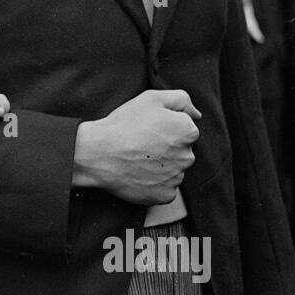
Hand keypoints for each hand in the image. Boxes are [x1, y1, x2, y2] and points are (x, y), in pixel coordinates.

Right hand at [71, 89, 200, 203]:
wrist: (98, 153)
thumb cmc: (123, 124)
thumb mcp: (151, 98)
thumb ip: (181, 100)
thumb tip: (196, 114)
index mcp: (188, 131)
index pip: (186, 130)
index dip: (166, 128)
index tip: (149, 129)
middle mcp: (187, 156)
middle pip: (181, 151)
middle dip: (166, 148)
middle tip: (141, 144)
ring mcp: (176, 178)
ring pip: (173, 170)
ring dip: (160, 166)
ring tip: (137, 159)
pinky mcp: (165, 195)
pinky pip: (165, 188)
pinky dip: (154, 183)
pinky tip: (138, 173)